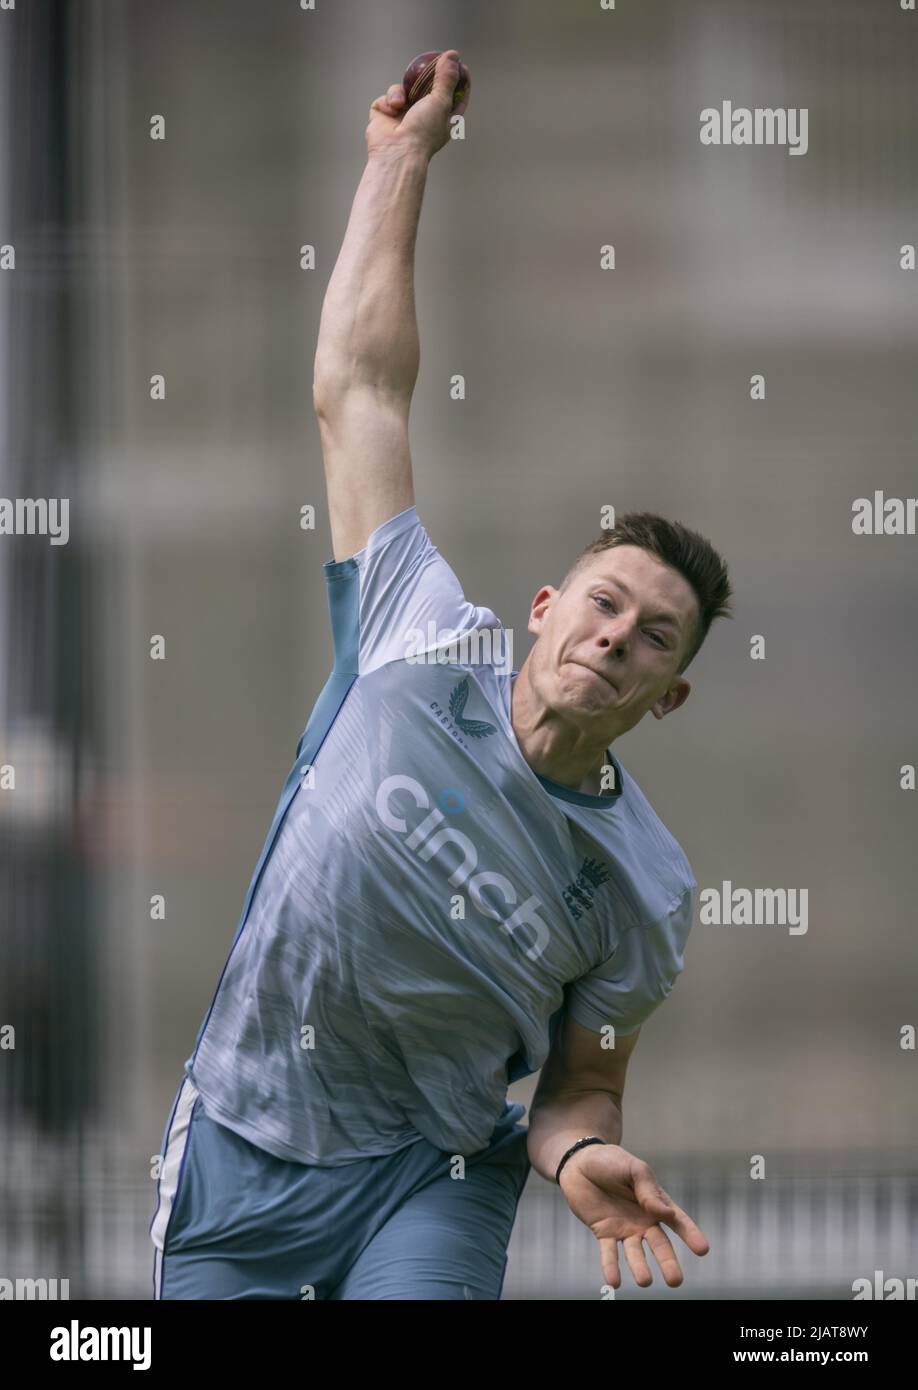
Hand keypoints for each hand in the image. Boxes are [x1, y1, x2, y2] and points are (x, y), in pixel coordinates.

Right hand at [366, 50, 469, 162]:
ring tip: (401, 102)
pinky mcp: (386, 114)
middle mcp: (426, 116)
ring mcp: (405, 115)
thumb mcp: (441, 102)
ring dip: (401, 91)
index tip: (461, 65)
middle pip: (430, 88)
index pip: (458, 97)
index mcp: (445, 119)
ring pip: (405, 89)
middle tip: (431, 62)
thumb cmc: (423, 132)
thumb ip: (447, 78)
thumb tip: (454, 55)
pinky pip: (389, 97)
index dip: (460, 81)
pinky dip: (389, 101)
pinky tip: (390, 111)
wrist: (395, 151)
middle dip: (428, 76)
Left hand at [558, 1143, 709, 1288]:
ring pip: (635, 1253)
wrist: (580, 1162)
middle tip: (675, 1281)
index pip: (677, 1221)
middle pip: (659, 1245)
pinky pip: (608, 1253)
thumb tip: (664, 1213)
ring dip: (640, 1268)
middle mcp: (644, 1221)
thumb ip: (648, 1190)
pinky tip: (613, 1281)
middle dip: (668, 1263)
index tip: (702, 1249)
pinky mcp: (603, 1233)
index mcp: (656, 1203)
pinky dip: (611, 1267)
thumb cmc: (611, 1162)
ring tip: (645, 1281)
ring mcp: (624, 1229)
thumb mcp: (633, 1168)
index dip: (690, 1234)